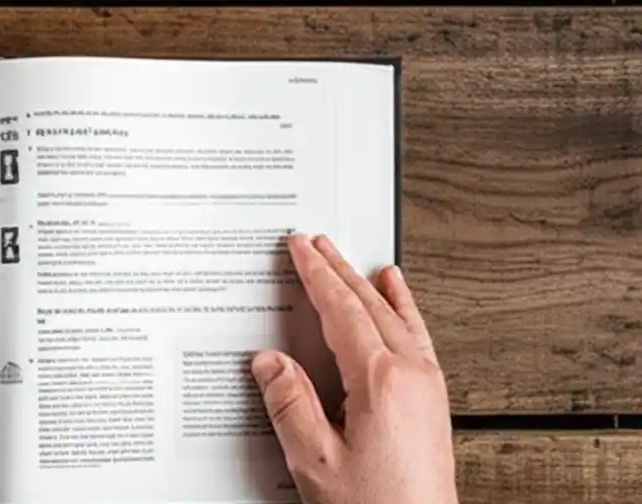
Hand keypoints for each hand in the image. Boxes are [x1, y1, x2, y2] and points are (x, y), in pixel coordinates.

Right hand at [252, 234, 456, 503]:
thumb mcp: (315, 461)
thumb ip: (290, 405)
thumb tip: (270, 362)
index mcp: (380, 383)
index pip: (342, 312)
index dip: (317, 275)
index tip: (300, 248)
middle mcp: (412, 377)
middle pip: (370, 306)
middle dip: (339, 270)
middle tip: (316, 243)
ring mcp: (429, 388)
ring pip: (397, 318)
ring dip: (369, 286)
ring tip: (355, 260)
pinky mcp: (434, 403)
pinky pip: (418, 338)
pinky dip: (406, 311)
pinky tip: (401, 302)